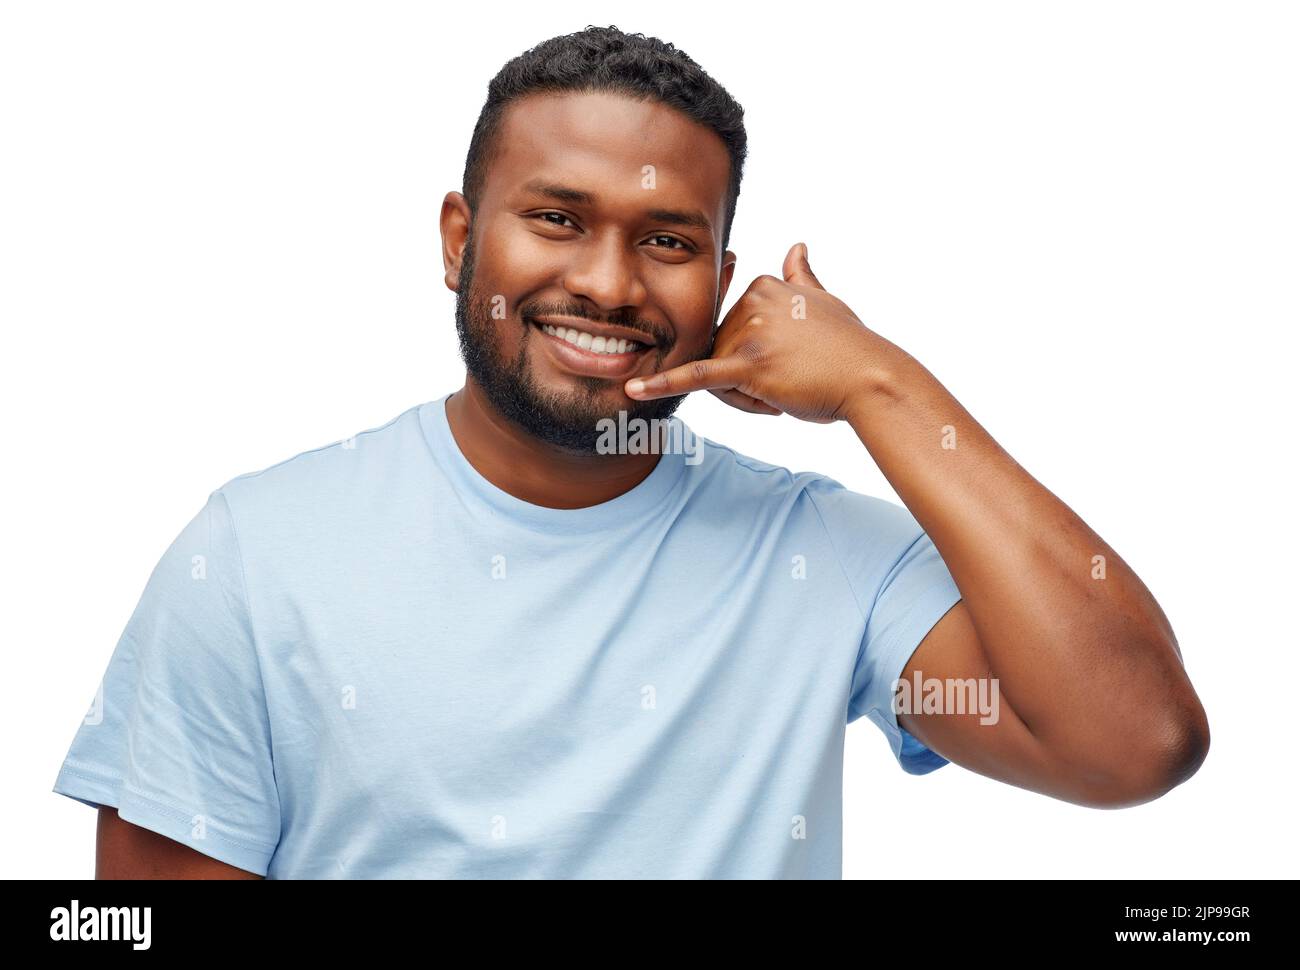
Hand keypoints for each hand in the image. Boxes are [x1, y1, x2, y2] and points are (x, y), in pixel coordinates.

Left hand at [624, 243, 901, 422]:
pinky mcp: (748, 365)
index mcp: (763, 286)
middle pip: (721, 356)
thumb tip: (796, 245)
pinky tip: (634, 389)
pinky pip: (698, 376)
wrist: (872, 380)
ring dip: (745, 400)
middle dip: (744, 386)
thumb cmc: (850, 349)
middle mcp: (752, 303)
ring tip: (785, 396)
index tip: (789, 370)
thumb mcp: (825, 302)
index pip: (731, 334)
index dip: (752, 362)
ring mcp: (749, 333)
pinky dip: (664, 383)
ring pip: (718, 380)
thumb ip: (801, 277)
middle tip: (787, 388)